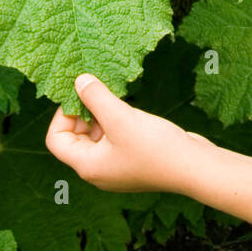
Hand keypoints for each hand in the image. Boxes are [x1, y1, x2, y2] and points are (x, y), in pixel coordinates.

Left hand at [45, 73, 204, 193]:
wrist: (195, 168)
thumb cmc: (156, 148)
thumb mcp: (120, 117)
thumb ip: (96, 97)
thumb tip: (78, 80)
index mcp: (88, 167)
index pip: (56, 140)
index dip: (62, 115)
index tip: (79, 96)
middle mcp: (99, 170)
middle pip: (75, 138)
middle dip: (83, 113)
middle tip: (96, 92)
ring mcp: (116, 166)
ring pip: (96, 136)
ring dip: (101, 115)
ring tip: (114, 99)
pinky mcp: (132, 159)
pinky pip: (114, 138)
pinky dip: (115, 122)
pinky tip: (129, 109)